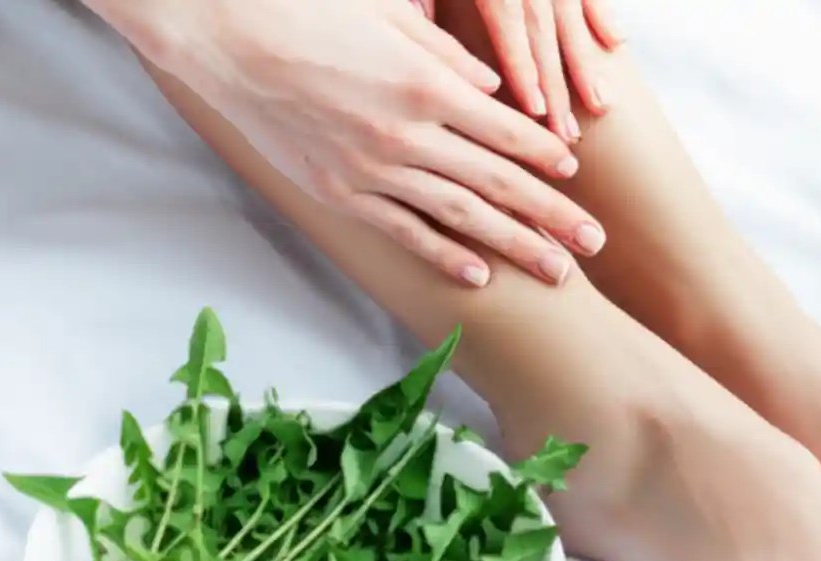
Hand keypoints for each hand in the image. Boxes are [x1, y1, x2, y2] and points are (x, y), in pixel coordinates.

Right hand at [108, 0, 606, 285]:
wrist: (227, 37)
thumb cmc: (312, 11)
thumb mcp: (392, 14)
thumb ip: (450, 56)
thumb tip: (496, 89)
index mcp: (428, 84)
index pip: (508, 130)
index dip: (546, 158)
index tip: (575, 177)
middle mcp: (408, 134)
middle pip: (499, 183)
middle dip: (552, 216)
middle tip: (593, 244)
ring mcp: (373, 169)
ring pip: (461, 216)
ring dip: (514, 247)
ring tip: (556, 273)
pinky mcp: (341, 192)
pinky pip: (403, 231)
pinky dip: (442, 254)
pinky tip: (477, 275)